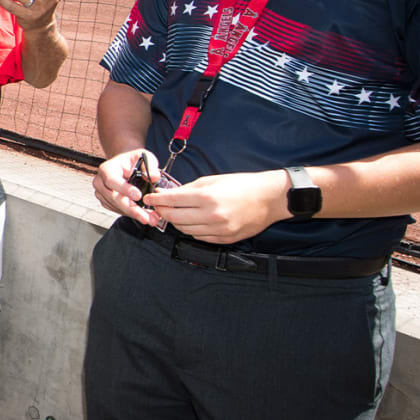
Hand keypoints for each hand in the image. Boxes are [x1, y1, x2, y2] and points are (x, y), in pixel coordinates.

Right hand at [93, 149, 164, 227]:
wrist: (125, 165)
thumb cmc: (133, 161)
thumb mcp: (144, 156)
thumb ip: (150, 166)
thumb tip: (154, 177)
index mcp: (107, 169)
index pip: (112, 180)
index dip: (124, 189)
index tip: (138, 196)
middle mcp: (100, 182)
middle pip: (114, 198)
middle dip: (132, 209)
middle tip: (147, 217)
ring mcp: (101, 194)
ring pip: (117, 207)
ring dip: (134, 214)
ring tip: (151, 218)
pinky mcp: (106, 202)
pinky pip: (118, 210)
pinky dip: (131, 214)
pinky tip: (144, 215)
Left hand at [146, 169, 291, 243]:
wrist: (270, 199)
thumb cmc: (243, 185)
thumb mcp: (213, 180)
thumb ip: (189, 188)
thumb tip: (170, 194)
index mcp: (207, 197)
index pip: (173, 200)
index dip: (157, 199)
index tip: (149, 198)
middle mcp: (211, 216)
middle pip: (174, 218)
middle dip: (163, 212)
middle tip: (158, 207)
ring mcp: (218, 230)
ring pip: (185, 230)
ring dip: (176, 222)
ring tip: (175, 213)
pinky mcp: (224, 239)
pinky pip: (199, 237)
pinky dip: (192, 229)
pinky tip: (192, 221)